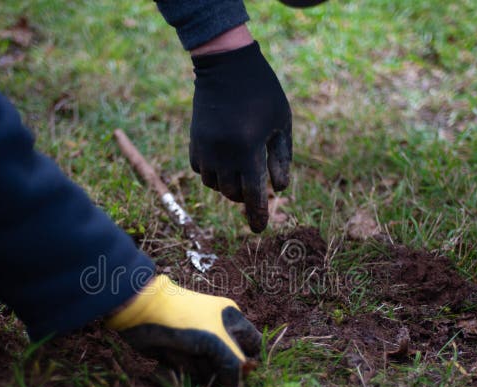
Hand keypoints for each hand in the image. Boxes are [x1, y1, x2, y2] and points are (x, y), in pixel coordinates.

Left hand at [106, 275, 260, 386]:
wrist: (143, 313)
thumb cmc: (184, 319)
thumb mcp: (215, 339)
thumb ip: (233, 363)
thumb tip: (240, 386)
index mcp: (232, 320)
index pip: (253, 345)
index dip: (250, 361)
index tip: (239, 371)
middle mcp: (218, 331)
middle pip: (231, 363)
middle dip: (218, 367)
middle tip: (204, 356)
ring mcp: (199, 344)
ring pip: (210, 370)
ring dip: (198, 367)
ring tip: (184, 351)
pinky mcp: (182, 354)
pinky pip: (191, 372)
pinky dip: (183, 368)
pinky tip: (172, 355)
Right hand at [190, 39, 291, 232]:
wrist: (225, 65)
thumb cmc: (261, 91)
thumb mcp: (281, 122)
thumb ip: (281, 157)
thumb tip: (279, 190)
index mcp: (247, 149)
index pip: (252, 194)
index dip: (258, 215)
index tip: (260, 230)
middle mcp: (222, 153)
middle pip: (232, 193)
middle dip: (245, 196)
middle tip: (256, 187)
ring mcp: (205, 148)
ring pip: (216, 185)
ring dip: (230, 184)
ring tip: (242, 170)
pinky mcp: (194, 141)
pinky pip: (202, 171)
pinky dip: (214, 173)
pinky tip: (225, 161)